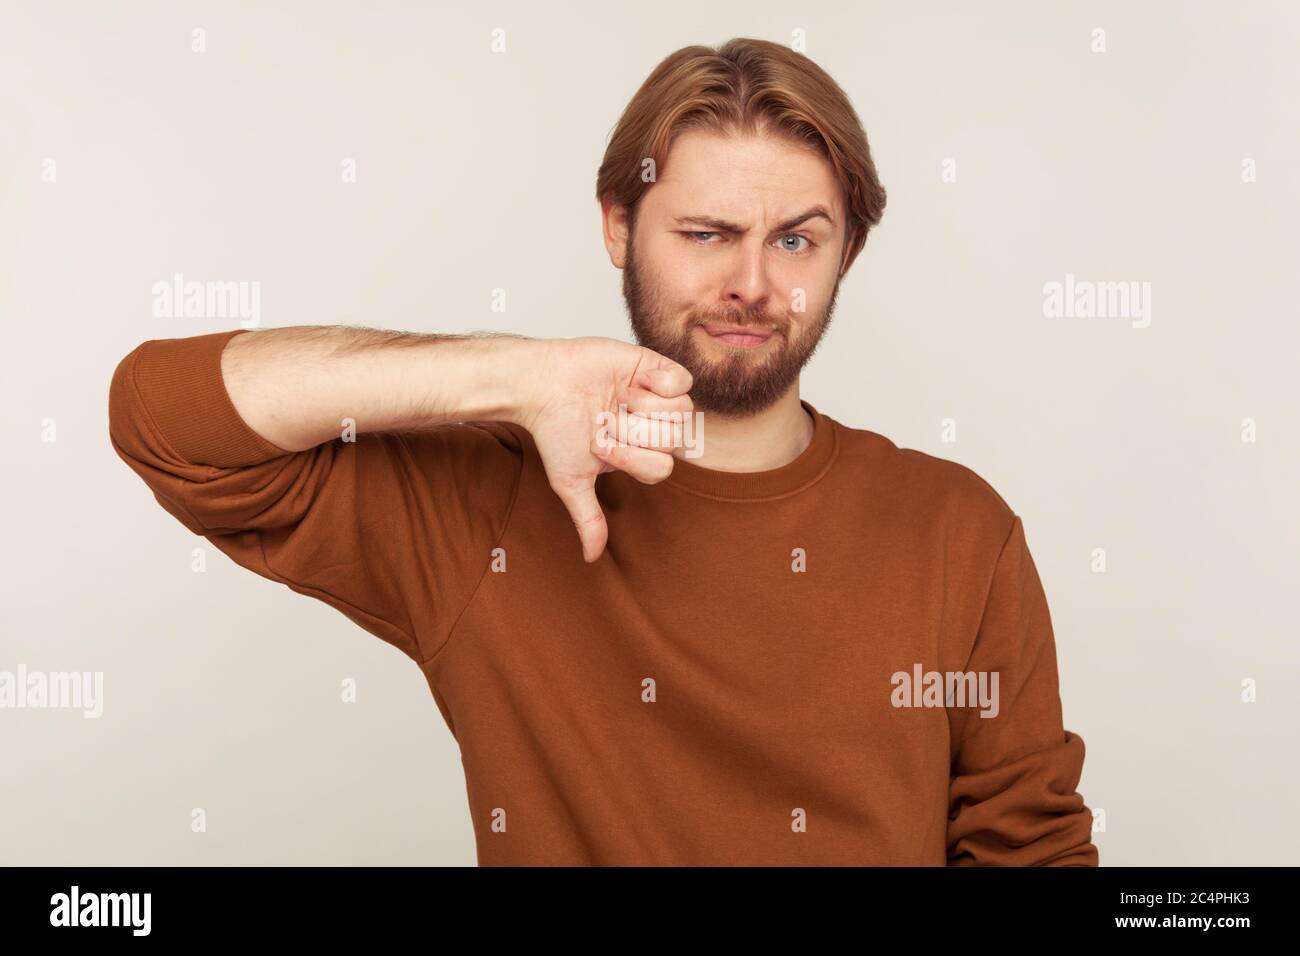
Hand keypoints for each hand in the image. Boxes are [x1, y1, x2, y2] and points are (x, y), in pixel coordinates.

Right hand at [515, 337, 693, 562]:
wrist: (543, 384)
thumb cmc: (555, 430)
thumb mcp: (571, 481)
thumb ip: (589, 518)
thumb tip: (592, 558)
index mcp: (640, 454)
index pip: (663, 468)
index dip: (633, 457)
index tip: (601, 444)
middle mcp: (653, 427)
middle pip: (676, 440)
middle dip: (636, 431)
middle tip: (607, 419)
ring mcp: (658, 397)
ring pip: (683, 411)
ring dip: (644, 406)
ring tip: (617, 398)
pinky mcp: (657, 367)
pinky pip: (685, 380)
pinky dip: (658, 382)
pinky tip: (633, 379)